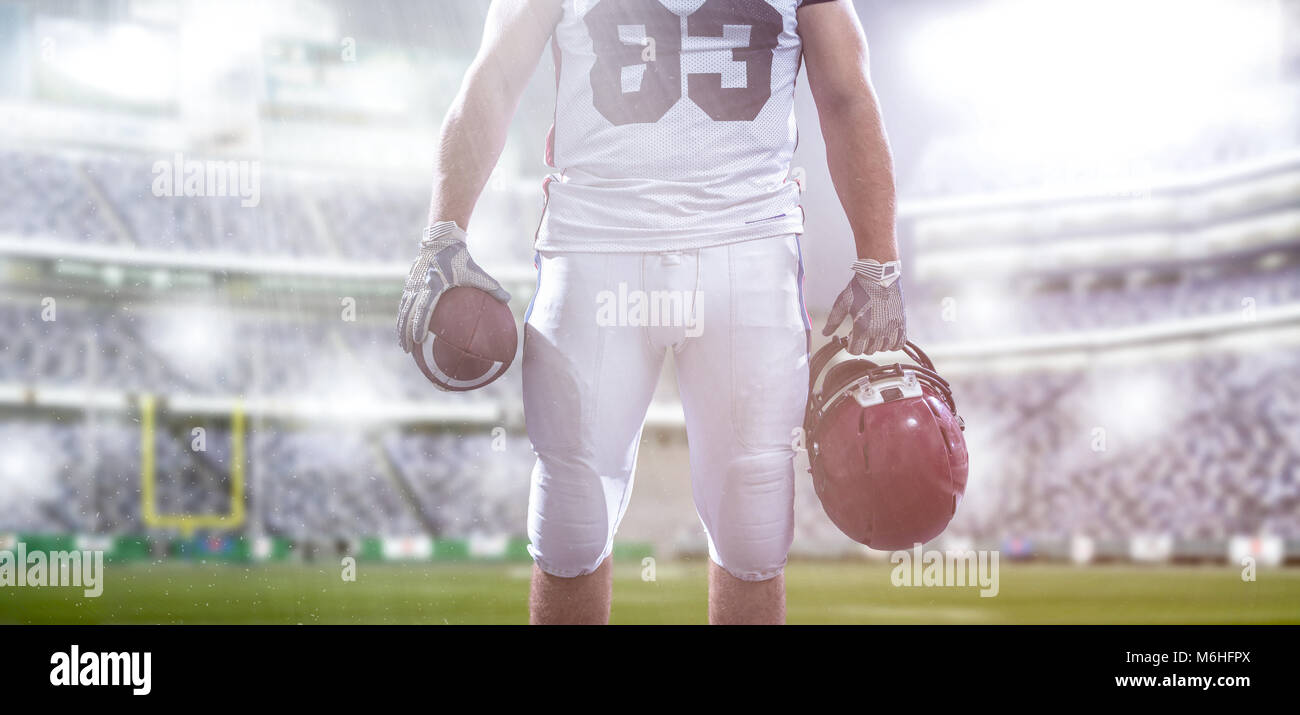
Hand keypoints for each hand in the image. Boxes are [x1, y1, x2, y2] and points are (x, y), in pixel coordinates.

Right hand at [396, 221, 509, 353]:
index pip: (424, 308)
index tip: (419, 340)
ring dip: (401, 328)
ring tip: (403, 345)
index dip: (419, 325)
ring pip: (404, 310)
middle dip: (405, 333)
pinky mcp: (410, 283)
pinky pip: (405, 304)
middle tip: (408, 350)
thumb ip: (492, 287)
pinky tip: (406, 330)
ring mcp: (412, 284)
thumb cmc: (461, 258)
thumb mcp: (476, 272)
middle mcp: (419, 285)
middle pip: (408, 313)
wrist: (442, 240)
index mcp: (434, 284)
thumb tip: (508, 300)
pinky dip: (404, 317)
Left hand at [822, 259, 906, 354]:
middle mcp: (878, 330)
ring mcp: (892, 327)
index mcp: (862, 327)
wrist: (879, 274)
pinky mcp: (902, 323)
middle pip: (869, 351)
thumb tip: (825, 334)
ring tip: (873, 332)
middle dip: (863, 344)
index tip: (851, 336)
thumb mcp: (842, 303)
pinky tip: (886, 334)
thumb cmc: (859, 288)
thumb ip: (833, 321)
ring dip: (877, 344)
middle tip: (862, 331)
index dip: (851, 345)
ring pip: (884, 348)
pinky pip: (899, 344)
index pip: (855, 351)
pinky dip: (892, 343)